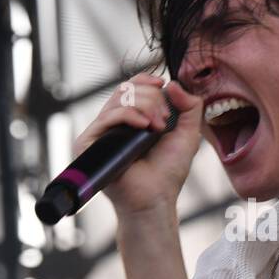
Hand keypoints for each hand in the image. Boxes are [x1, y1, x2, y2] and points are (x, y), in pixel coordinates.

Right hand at [71, 73, 204, 216]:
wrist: (154, 198)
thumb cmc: (168, 172)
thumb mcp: (188, 134)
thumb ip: (190, 107)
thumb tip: (172, 84)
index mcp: (132, 119)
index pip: (131, 87)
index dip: (145, 80)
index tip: (162, 85)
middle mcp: (114, 124)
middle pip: (126, 88)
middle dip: (152, 97)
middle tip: (164, 120)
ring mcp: (100, 132)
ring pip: (118, 98)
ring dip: (145, 105)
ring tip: (158, 126)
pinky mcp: (88, 142)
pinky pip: (108, 116)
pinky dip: (129, 114)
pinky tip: (144, 126)